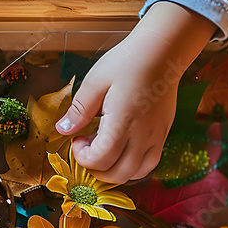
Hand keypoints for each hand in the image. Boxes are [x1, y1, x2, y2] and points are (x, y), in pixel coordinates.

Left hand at [54, 2, 214, 183]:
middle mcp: (142, 135)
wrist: (162, 53)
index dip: (82, 157)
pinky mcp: (163, 134)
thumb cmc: (127, 62)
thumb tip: (63, 130)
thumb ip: (79, 109)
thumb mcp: (95, 81)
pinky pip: (150, 163)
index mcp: (123, 122)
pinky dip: (133, 167)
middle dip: (96, 170)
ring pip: (137, 174)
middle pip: (118, 174)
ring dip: (116, 172)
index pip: (101, 160)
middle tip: (87, 151)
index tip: (77, 140)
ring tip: (105, 153)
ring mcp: (156, 137)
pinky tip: (123, 151)